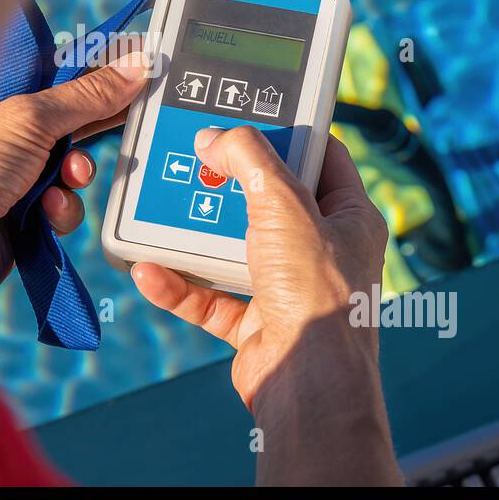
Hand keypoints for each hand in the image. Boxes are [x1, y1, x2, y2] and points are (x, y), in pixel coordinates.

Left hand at [0, 50, 149, 305]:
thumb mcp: (31, 120)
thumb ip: (87, 95)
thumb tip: (137, 63)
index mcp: (4, 100)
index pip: (63, 77)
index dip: (101, 74)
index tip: (142, 69)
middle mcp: (10, 136)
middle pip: (74, 124)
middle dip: (97, 130)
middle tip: (131, 124)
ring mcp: (16, 179)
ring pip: (74, 171)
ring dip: (76, 177)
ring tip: (65, 181)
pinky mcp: (23, 220)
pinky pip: (64, 211)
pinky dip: (61, 212)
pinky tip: (44, 214)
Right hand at [132, 127, 401, 484]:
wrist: (306, 383)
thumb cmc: (318, 295)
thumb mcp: (283, 204)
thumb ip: (248, 160)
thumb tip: (215, 138)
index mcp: (349, 217)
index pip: (322, 157)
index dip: (287, 133)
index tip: (248, 116)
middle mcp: (323, 251)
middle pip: (269, 200)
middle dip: (228, 184)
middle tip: (196, 162)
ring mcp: (289, 289)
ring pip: (234, 248)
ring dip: (194, 236)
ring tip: (161, 213)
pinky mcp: (257, 324)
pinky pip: (210, 297)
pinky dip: (179, 284)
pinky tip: (150, 270)